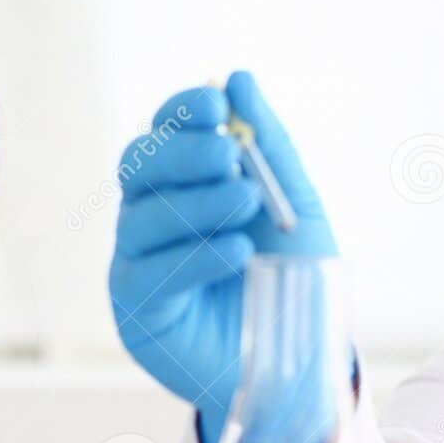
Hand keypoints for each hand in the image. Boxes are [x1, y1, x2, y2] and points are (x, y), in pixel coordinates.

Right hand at [109, 72, 335, 442]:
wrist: (304, 363)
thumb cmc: (297, 284)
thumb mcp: (297, 208)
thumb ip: (269, 147)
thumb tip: (238, 78)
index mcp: (184, 188)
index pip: (164, 134)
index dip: (182, 113)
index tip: (217, 104)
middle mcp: (152, 221)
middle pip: (138, 167)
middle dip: (182, 153)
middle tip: (230, 155)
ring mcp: (138, 266)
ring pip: (141, 217)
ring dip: (196, 203)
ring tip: (246, 202)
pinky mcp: (139, 313)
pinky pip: (150, 274)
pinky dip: (196, 256)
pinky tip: (239, 253)